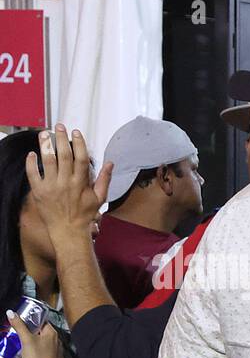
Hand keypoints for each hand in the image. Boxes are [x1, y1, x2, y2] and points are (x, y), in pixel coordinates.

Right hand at [8, 312, 63, 357]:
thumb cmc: (35, 356)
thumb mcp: (25, 339)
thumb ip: (19, 325)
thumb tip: (11, 312)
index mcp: (53, 333)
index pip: (43, 322)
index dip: (33, 321)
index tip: (24, 323)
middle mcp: (58, 341)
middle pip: (44, 333)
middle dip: (33, 333)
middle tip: (23, 334)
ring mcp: (59, 352)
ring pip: (46, 343)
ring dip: (37, 342)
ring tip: (26, 344)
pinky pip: (48, 352)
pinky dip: (41, 351)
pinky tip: (34, 354)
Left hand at [24, 125, 111, 243]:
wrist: (68, 231)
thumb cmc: (85, 215)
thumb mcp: (100, 198)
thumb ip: (104, 179)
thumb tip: (110, 163)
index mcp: (81, 183)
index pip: (80, 158)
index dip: (78, 143)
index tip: (75, 132)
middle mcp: (66, 182)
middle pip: (63, 155)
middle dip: (61, 138)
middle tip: (59, 127)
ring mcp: (52, 186)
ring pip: (48, 161)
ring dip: (45, 145)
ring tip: (44, 134)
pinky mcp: (39, 191)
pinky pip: (33, 174)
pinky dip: (31, 162)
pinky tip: (32, 154)